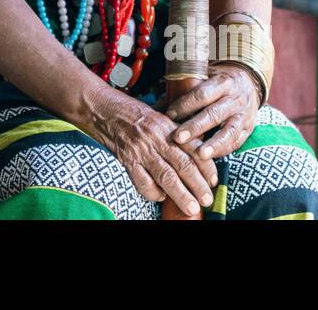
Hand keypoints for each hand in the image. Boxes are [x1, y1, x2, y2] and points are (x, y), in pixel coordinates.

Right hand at [89, 89, 218, 216]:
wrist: (103, 109)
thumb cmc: (132, 113)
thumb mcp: (158, 116)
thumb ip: (175, 133)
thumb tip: (196, 152)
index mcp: (168, 126)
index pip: (193, 148)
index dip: (206, 166)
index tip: (214, 180)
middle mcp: (156, 138)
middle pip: (183, 165)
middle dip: (198, 185)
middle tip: (207, 199)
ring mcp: (141, 150)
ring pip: (165, 176)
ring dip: (180, 194)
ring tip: (191, 208)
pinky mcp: (127, 160)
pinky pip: (143, 182)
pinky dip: (154, 193)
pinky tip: (161, 197)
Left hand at [162, 64, 261, 160]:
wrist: (250, 84)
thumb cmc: (218, 82)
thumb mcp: (205, 78)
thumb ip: (185, 91)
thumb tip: (157, 106)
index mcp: (222, 82)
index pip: (202, 94)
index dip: (185, 105)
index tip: (169, 115)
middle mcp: (235, 99)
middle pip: (213, 114)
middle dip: (195, 127)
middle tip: (178, 138)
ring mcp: (243, 115)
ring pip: (229, 131)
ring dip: (213, 144)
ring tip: (199, 155)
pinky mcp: (248, 129)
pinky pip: (236, 142)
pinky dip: (222, 150)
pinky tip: (209, 158)